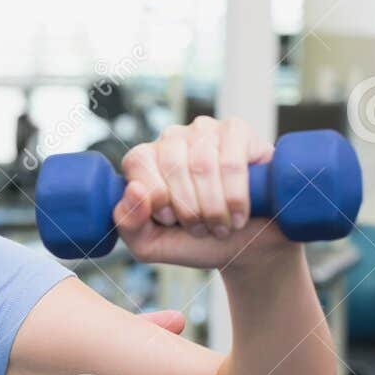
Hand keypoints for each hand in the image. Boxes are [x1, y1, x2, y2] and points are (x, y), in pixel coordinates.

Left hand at [114, 116, 291, 270]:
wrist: (245, 242)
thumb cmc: (196, 240)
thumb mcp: (152, 243)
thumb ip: (129, 224)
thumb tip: (132, 190)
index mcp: (145, 159)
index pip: (138, 163)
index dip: (155, 196)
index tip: (171, 221)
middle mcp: (172, 138)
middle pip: (173, 164)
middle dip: (188, 208)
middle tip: (200, 229)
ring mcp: (205, 130)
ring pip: (203, 164)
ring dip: (213, 206)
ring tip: (220, 226)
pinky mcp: (237, 131)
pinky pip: (232, 161)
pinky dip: (235, 195)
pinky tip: (239, 214)